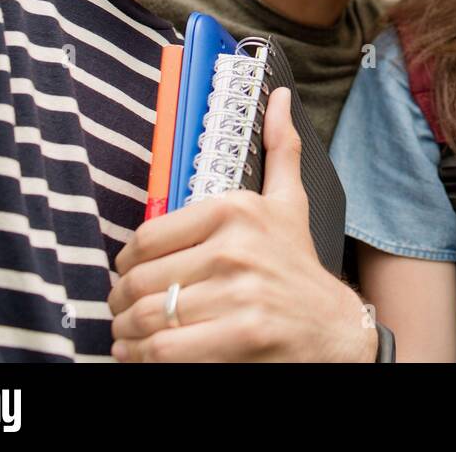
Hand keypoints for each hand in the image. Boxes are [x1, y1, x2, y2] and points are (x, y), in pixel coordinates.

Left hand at [108, 87, 375, 361]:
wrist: (334, 328)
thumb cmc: (299, 268)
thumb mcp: (290, 204)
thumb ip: (279, 150)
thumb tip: (279, 99)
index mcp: (237, 210)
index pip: (147, 237)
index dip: (126, 261)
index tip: (128, 272)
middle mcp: (236, 248)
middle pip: (142, 280)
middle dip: (122, 301)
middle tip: (123, 308)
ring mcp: (239, 293)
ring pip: (148, 315)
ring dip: (126, 329)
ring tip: (128, 332)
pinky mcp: (240, 334)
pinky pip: (165, 348)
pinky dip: (141, 355)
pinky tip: (141, 353)